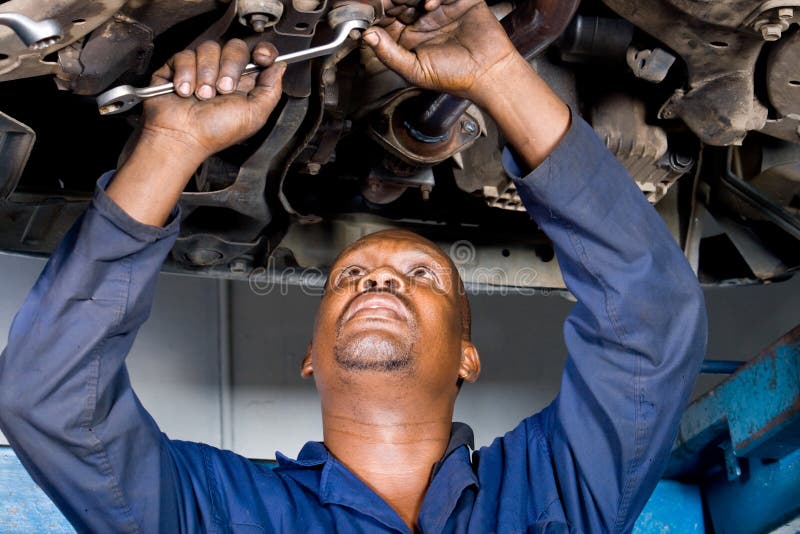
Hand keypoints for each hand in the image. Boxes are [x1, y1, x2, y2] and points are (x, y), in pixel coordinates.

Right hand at [107, 39, 285, 226]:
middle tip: (223, 90)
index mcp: (246, 83)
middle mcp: (226, 72)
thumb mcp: (254, 115)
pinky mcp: (179, 66)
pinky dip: (186, 74)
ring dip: (206, 75)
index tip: (260, 58)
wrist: (182, 136)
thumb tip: (279, 67)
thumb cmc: (215, 133)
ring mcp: (202, 68)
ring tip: (202, 97)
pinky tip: (184, 92)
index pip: (260, 53)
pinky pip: (186, 54)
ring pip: (209, 48)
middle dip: (230, 67)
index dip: (263, 51)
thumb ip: (271, 90)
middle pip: (236, 46)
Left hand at [362, 0, 518, 103]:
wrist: (488, 75)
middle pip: (401, 1)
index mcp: (409, 37)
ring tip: (411, 6)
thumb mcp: (414, 70)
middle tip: (390, 3)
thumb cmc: (455, 77)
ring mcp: (442, 9)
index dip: (378, 13)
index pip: (387, 18)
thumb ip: (389, 54)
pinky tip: (429, 6)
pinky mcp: (462, 1)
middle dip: (393, 1)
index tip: (372, 13)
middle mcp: (423, 20)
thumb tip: (367, 36)